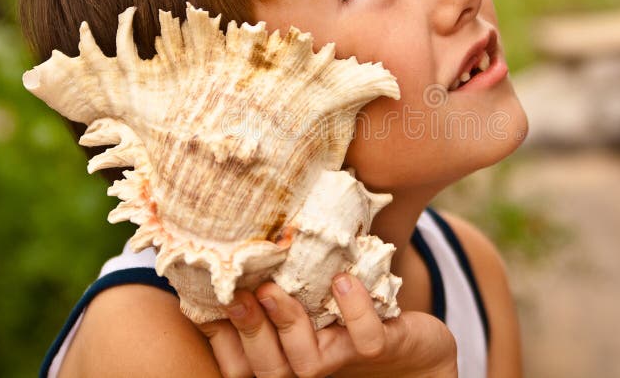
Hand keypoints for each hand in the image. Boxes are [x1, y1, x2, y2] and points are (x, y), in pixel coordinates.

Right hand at [197, 273, 457, 377]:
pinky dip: (355, 311)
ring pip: (307, 362)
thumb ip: (279, 290)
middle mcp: (311, 370)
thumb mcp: (311, 305)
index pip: (242, 364)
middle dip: (248, 333)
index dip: (219, 338)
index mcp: (289, 359)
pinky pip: (366, 337)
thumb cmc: (354, 323)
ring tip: (273, 289)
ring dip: (287, 323)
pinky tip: (343, 281)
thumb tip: (230, 254)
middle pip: (267, 369)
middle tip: (236, 296)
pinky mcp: (383, 348)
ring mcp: (346, 363)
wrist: (422, 353)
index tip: (197, 300)